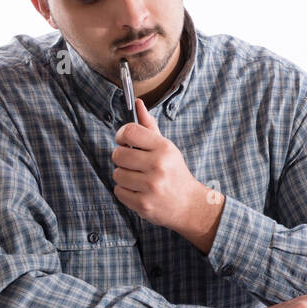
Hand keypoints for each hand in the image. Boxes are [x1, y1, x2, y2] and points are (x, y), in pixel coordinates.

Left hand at [111, 98, 203, 231]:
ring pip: (117, 174)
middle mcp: (158, 166)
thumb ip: (149, 126)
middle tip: (133, 163)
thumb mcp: (166, 147)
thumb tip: (137, 103)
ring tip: (139, 179)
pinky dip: (125, 192)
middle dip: (122, 159)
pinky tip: (139, 191)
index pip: (130, 132)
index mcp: (164, 148)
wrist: (189, 204)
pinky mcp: (143, 204)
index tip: (123, 141)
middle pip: (118, 154)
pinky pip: (118, 191)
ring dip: (124, 176)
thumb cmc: (174, 172)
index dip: (121, 135)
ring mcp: (150, 186)